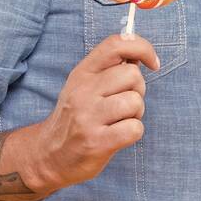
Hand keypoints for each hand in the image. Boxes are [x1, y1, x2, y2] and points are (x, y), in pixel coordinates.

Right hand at [26, 33, 159, 191]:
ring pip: (135, 101)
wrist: (48, 156)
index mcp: (82, 73)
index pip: (116, 44)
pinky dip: (133, 132)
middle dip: (138, 90)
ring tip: (119, 121)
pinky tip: (118, 135)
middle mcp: (83, 91)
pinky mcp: (97, 142)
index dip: (142, 48)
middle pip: (132, 75)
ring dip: (135, 113)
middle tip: (124, 104)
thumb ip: (109, 69)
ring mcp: (88, 117)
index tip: (152, 63)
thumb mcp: (83, 86)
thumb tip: (139, 56)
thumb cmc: (75, 118)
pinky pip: (135, 128)